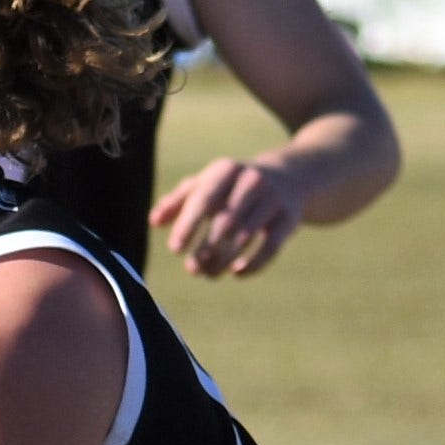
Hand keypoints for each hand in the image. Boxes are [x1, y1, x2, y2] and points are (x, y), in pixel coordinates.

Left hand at [149, 156, 304, 279]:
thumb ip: (178, 201)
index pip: (204, 199)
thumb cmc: (233, 185)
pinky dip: (254, 262)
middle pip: (226, 221)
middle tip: (192, 269)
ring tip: (209, 274)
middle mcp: (252, 181)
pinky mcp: (290, 218)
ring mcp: (274, 199)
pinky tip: (236, 273)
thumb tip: (154, 221)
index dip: (188, 225)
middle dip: (206, 248)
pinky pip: (271, 246)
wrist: (288, 177)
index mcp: (226, 170)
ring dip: (224, 259)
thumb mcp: (207, 184)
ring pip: (247, 236)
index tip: (175, 249)